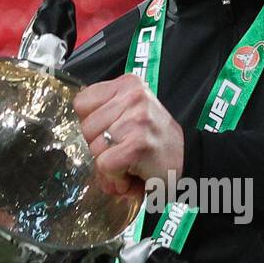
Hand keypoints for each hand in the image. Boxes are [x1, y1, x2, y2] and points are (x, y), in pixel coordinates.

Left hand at [74, 74, 183, 197]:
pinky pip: (105, 165)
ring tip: (131, 164)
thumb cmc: (155, 142)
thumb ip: (104, 112)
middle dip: (100, 148)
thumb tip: (73, 126)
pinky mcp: (137, 144)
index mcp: (129, 84)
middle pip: (86, 128)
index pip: (82, 103)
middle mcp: (134, 96)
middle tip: (125, 152)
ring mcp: (136, 119)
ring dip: (109, 166)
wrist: (189, 163)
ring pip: (94, 149)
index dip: (93, 125)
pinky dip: (116, 179)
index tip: (114, 134)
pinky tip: (133, 175)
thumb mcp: (131, 113)